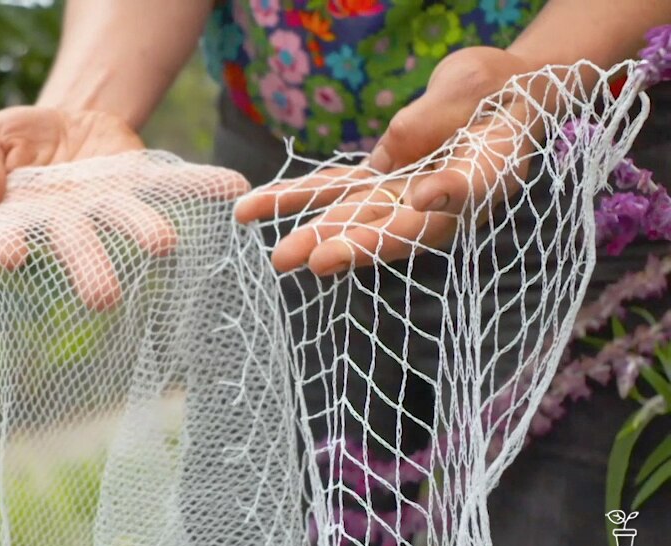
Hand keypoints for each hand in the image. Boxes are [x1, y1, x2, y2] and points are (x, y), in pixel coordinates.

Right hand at [0, 106, 248, 309]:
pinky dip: (202, 186)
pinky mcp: (142, 182)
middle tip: (104, 298)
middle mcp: (67, 223)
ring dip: (143, 232)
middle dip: (89, 269)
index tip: (9, 258)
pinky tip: (233, 186)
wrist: (65, 126)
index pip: (7, 237)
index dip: (8, 247)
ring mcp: (109, 205)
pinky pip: (174, 184)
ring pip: (125, 220)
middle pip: (76, 245)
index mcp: (17, 221)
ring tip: (164, 243)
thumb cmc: (15, 146)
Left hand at [235, 47, 542, 274]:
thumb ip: (432, 119)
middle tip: (318, 263)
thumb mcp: (473, 84)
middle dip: (356, 246)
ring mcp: (401, 195)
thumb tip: (389, 159)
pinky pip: (329, 190)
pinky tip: (249, 210)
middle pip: (397, 226)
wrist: (494, 97)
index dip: (447, 194)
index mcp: (485, 177)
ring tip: (279, 260)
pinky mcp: (374, 182)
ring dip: (316, 236)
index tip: (428, 196)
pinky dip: (289, 198)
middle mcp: (440, 201)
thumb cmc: (495, 89)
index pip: (467, 191)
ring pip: (354, 216)